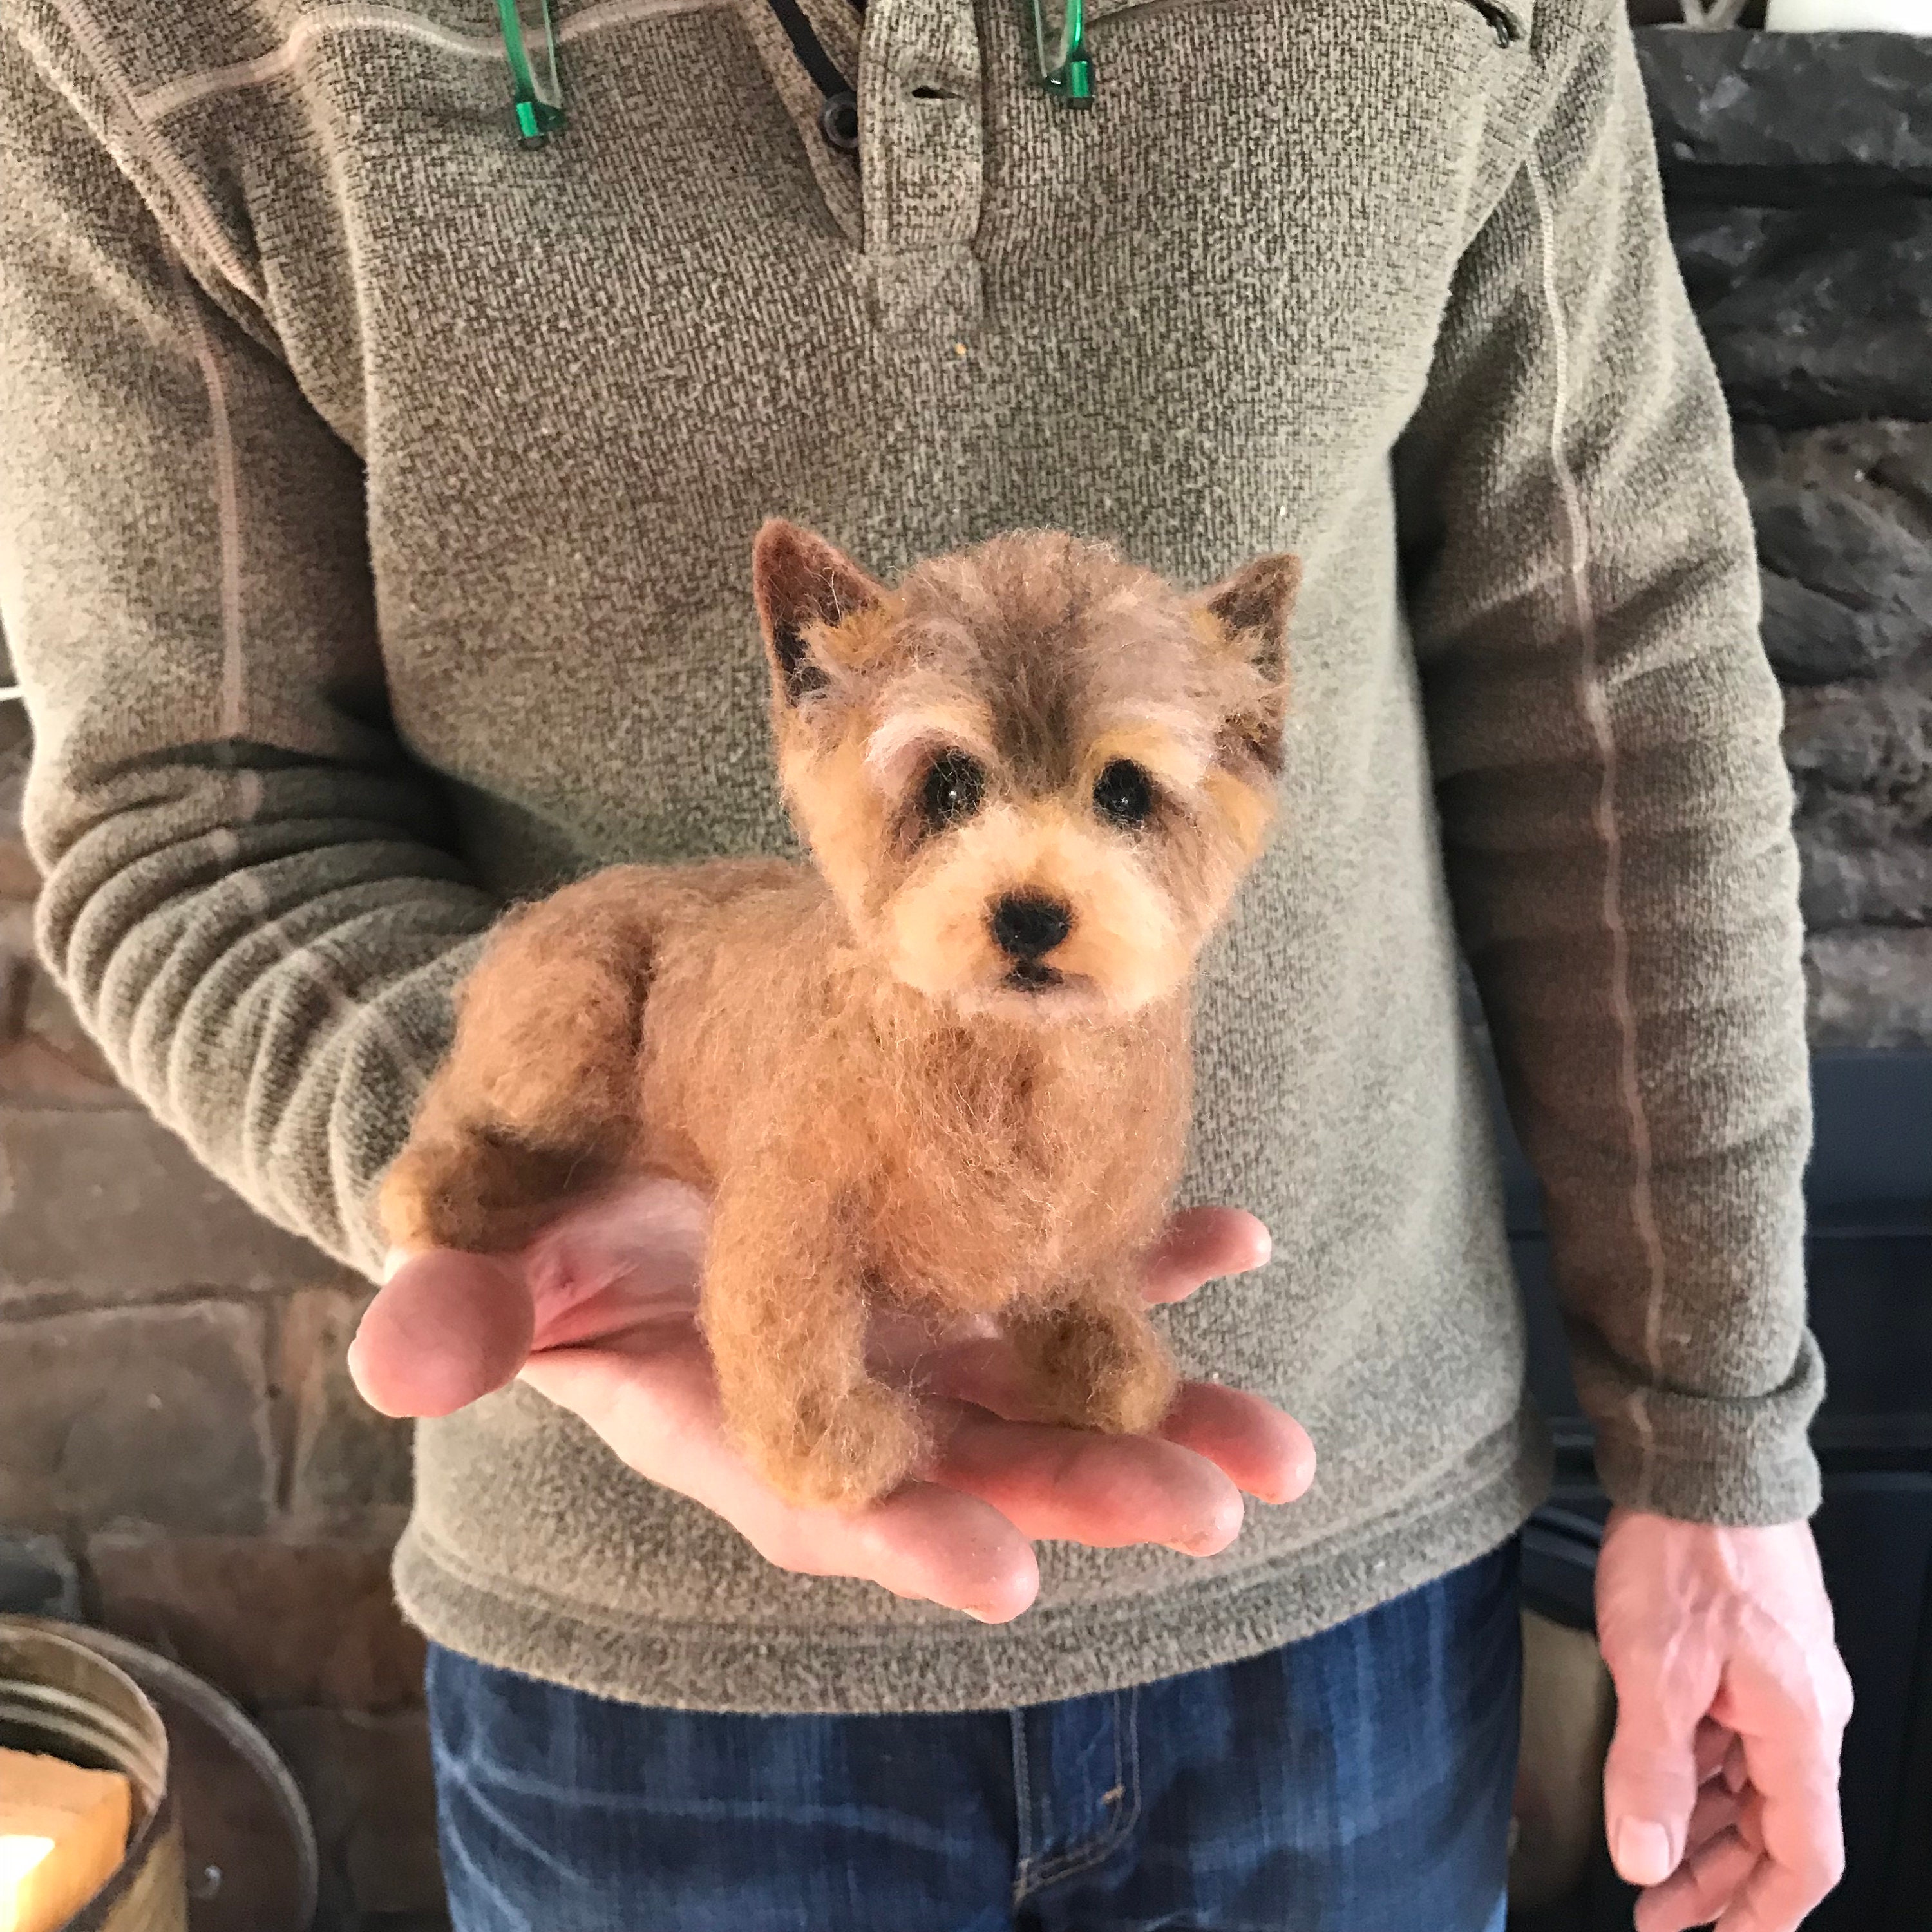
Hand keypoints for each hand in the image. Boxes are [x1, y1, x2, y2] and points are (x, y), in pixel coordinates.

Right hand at [349, 1178, 1314, 1622]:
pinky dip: (1143, 1259)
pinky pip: (1055, 1259)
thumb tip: (395, 1362)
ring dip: (1153, 1405)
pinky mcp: (945, 1242)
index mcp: (726, 1401)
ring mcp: (902, 1314)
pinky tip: (1226, 1243)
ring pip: (1036, 1378)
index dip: (902, 1535)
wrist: (590, 1105)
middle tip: (1206, 1508)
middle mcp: (834, 1379)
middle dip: (1080, 1488)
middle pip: (967, 1457)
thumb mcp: (478, 1237)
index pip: (817, 1491)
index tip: (1004, 1575)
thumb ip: (455, 1303)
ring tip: (1268, 1448)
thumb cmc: (529, 1185)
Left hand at [1595, 1507, 1853, 1931]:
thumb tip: (1645, 1856)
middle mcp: (1802, 1711)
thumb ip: (1649, 1768)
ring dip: (1702, 1826)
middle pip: (1774, 1826)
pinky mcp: (1746, 1649)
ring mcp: (1775, 1679)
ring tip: (1648, 1858)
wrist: (1699, 1459)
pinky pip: (1732, 1735)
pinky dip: (1697, 1770)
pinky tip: (1657, 1782)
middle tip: (1658, 1913)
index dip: (1762, 1913)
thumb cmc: (1687, 1549)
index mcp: (1798, 1728)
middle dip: (1718, 1879)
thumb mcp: (1654, 1666)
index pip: (1804, 1856)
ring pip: (1749, 1782)